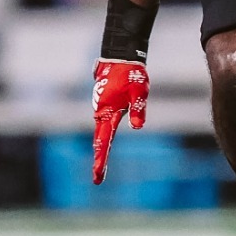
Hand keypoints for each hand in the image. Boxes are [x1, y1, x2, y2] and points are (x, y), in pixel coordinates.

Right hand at [92, 58, 148, 183]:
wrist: (119, 56)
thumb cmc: (130, 74)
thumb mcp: (139, 92)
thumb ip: (137, 109)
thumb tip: (137, 127)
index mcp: (107, 113)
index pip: (104, 141)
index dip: (101, 160)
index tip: (97, 176)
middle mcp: (100, 112)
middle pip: (100, 140)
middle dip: (100, 159)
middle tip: (98, 178)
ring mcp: (101, 108)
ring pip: (102, 130)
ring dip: (102, 146)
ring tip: (101, 164)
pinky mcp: (104, 103)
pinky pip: (105, 121)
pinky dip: (105, 133)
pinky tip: (106, 139)